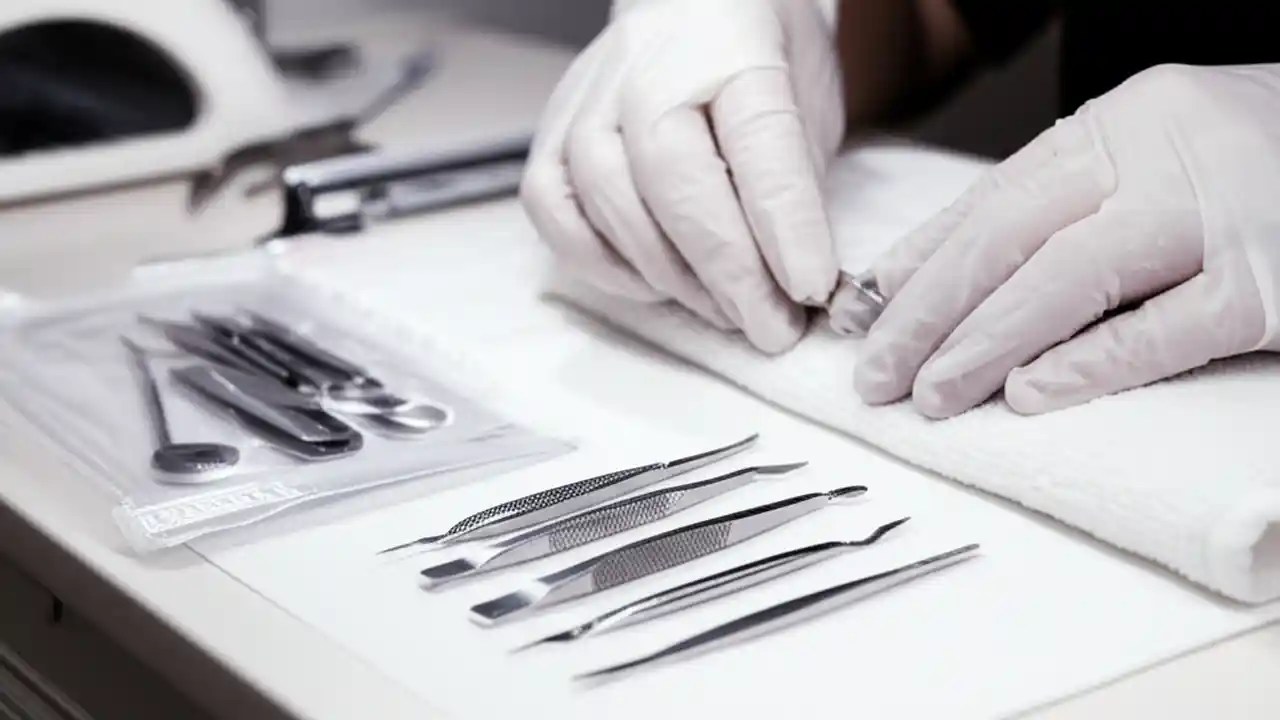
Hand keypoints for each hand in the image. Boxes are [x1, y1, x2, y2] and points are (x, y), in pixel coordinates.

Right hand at [520, 0, 845, 352]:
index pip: (760, 142)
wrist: (693, 9)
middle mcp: (647, 70)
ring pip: (612, 204)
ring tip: (724, 311)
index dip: (786, 226)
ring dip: (674, 278)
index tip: (810, 288)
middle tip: (771, 326)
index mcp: (732, 48)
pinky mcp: (550, 137)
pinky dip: (604, 264)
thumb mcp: (806, 106)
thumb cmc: (754, 63)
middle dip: (730, 273)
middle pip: (676, 181)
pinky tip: (652, 282)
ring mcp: (588, 102)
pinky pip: (556, 215)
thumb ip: (795, 185)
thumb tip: (798, 281)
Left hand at [855, 64, 1279, 416]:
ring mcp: (1221, 217)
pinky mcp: (1273, 285)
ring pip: (1072, 278)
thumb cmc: (1250, 170)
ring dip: (985, 342)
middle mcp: (1161, 156)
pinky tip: (1030, 394)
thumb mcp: (1143, 165)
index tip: (862, 315)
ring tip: (929, 395)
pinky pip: (1169, 328)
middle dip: (929, 310)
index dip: (919, 263)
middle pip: (1012, 236)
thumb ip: (1051, 212)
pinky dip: (1094, 363)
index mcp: (1120, 125)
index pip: (993, 199)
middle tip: (875, 372)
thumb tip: (926, 277)